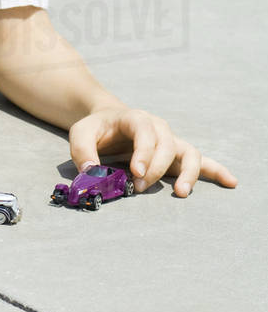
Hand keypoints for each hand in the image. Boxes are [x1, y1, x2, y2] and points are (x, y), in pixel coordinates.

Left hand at [69, 107, 237, 196]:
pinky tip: (230, 182)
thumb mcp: (80, 133)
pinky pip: (200, 161)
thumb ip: (82, 150)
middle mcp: (158, 128)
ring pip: (189, 152)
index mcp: (135, 118)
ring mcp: (170, 141)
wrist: (108, 122)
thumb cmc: (96, 129)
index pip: (146, 131)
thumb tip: (91, 172)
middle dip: (155, 169)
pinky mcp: (175, 154)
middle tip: (139, 188)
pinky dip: (216, 171)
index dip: (144, 152)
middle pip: (166, 146)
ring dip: (189, 173)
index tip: (136, 172)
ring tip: (181, 192)